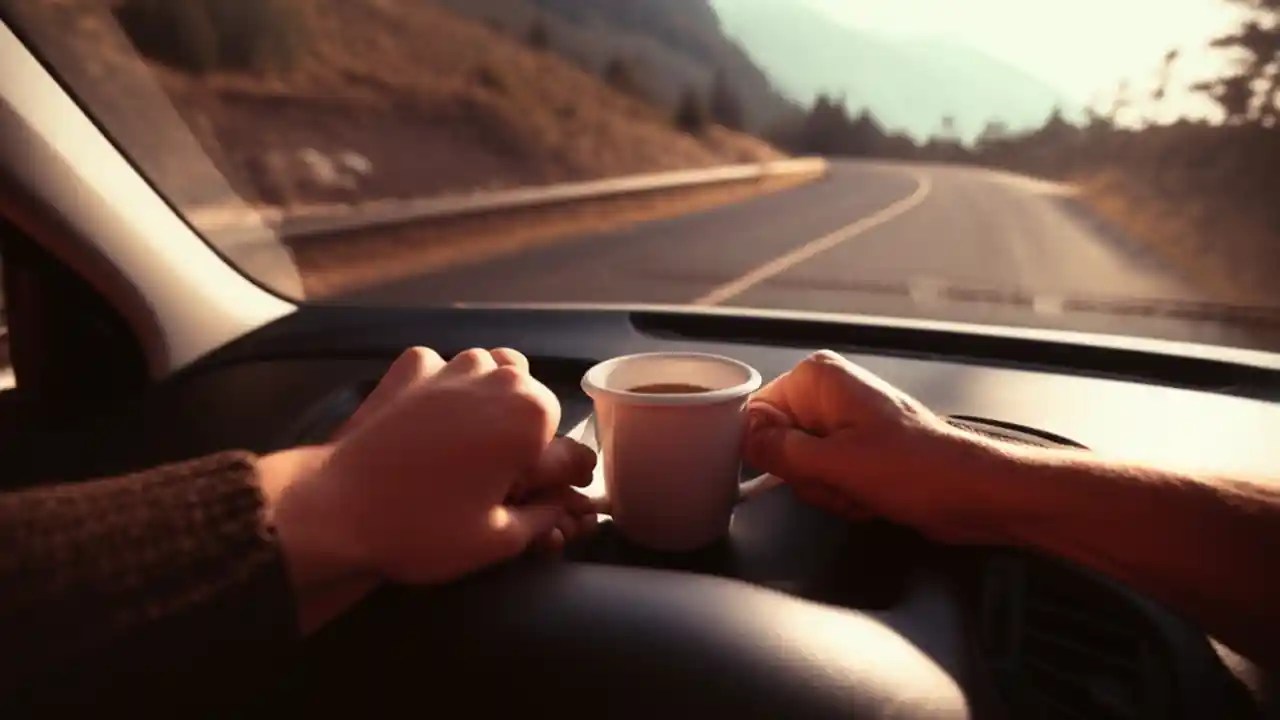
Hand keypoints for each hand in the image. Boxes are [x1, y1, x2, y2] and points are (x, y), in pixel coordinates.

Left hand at [269, 347, 596, 588]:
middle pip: (532, 400)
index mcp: (530, 417)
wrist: (334, 508)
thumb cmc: (423, 529)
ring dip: (488, 402)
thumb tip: (569, 507)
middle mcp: (498, 377)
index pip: (570, 448)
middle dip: (525, 433)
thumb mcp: (498, 539)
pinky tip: (428, 424)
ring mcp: (450, 366)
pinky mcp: (409, 367)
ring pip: (490, 372)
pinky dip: (442, 392)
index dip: (563, 480)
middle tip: (501, 475)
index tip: (546, 499)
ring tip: (466, 445)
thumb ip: (546, 516)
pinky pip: (442, 371)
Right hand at [744, 351, 1007, 542]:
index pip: (756, 412)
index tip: (800, 467)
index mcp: (818, 378)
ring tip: (862, 489)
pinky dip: (842, 495)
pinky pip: (824, 478)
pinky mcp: (855, 449)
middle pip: (777, 444)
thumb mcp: (835, 464)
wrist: (971, 492)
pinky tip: (869, 497)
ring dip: (826, 490)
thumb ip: (779, 451)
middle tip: (841, 480)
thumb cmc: (917, 469)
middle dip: (806, 475)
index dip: (770, 450)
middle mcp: (827, 393)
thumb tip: (745, 442)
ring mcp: (842, 421)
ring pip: (800, 467)